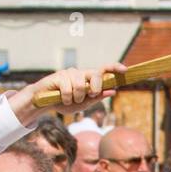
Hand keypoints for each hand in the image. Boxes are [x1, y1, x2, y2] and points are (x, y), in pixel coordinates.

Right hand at [9, 62, 127, 125]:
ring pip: (80, 86)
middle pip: (95, 75)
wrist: (45, 103)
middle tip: (89, 96)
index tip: (125, 70)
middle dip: (95, 89)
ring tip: (69, 101)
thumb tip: (113, 91)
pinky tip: (61, 99)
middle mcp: (81, 73)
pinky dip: (65, 99)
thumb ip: (98, 97)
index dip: (114, 68)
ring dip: (76, 98)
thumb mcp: (84, 104)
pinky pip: (67, 89)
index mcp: (89, 79)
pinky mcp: (59, 75)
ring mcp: (70, 72)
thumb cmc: (65, 102)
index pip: (104, 69)